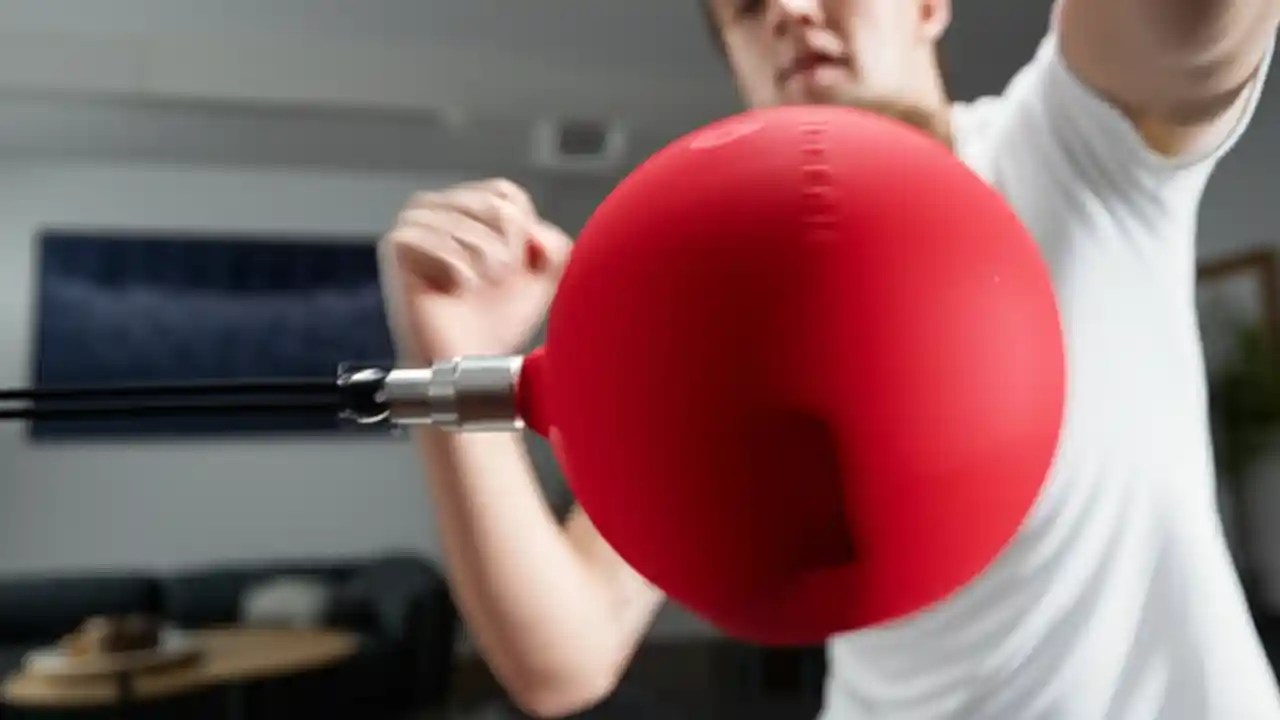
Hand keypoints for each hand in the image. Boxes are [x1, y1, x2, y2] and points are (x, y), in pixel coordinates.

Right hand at [379, 178, 570, 363]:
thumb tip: (533, 230)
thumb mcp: (544, 280)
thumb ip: (555, 245)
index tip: (517, 268)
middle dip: (507, 247)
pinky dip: (454, 265)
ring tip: (480, 286)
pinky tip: (458, 288)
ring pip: (463, 219)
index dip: (522, 232)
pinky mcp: (397, 244)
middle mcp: (443, 209)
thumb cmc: (497, 323)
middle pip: (490, 204)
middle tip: (499, 279)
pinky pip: (432, 236)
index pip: (505, 192)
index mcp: (474, 210)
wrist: (467, 363)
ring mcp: (417, 223)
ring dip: (483, 257)